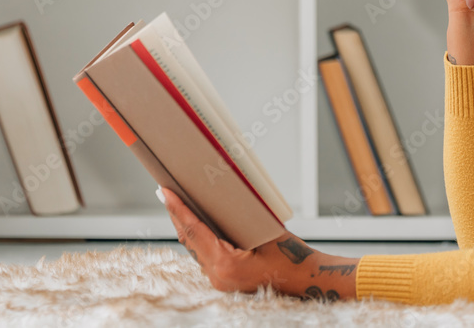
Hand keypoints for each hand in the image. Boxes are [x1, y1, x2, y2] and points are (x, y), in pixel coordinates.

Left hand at [158, 187, 358, 299]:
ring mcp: (221, 281)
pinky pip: (205, 256)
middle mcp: (218, 276)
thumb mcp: (265, 231)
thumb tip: (219, 197)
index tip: (164, 192)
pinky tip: (197, 224)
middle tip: (165, 192)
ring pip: (195, 249)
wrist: (309, 280)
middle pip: (189, 240)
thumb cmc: (292, 256)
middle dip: (177, 215)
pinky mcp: (226, 280)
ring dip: (187, 227)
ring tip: (177, 204)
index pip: (194, 230)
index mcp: (225, 264)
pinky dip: (199, 238)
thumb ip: (240, 219)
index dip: (177, 209)